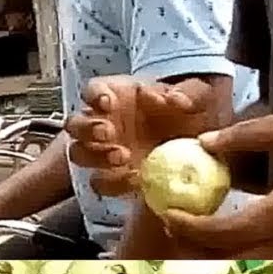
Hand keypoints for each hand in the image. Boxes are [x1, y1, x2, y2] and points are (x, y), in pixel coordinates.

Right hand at [65, 75, 230, 196]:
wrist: (196, 143)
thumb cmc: (188, 111)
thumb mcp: (197, 95)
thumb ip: (189, 93)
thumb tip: (175, 100)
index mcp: (115, 95)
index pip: (92, 90)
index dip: (95, 96)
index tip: (108, 103)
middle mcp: (102, 122)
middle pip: (75, 124)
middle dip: (87, 129)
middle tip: (109, 133)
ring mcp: (103, 150)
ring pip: (78, 153)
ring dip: (93, 156)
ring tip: (122, 157)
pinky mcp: (112, 176)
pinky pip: (99, 181)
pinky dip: (112, 182)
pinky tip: (135, 179)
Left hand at [161, 108, 272, 258]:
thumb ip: (251, 133)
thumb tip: (205, 142)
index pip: (225, 233)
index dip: (190, 227)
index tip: (168, 212)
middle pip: (230, 261)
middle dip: (194, 248)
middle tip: (172, 224)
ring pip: (247, 267)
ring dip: (215, 254)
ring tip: (192, 229)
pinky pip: (267, 263)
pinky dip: (240, 253)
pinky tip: (226, 233)